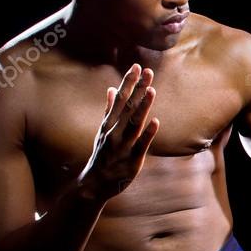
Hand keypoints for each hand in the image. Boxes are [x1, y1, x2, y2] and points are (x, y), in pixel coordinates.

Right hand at [77, 64, 159, 201]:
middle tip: (148, 71)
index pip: (120, 99)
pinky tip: (156, 121)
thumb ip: (109, 109)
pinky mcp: (131, 161)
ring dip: (142, 107)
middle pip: (127, 108)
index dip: (129, 82)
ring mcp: (122, 147)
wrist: (94, 185)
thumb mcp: (103, 130)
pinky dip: (147, 134)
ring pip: (133, 124)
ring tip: (151, 90)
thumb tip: (111, 89)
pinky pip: (140, 146)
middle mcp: (114, 133)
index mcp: (109, 124)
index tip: (137, 66)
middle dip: (138, 89)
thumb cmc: (102, 155)